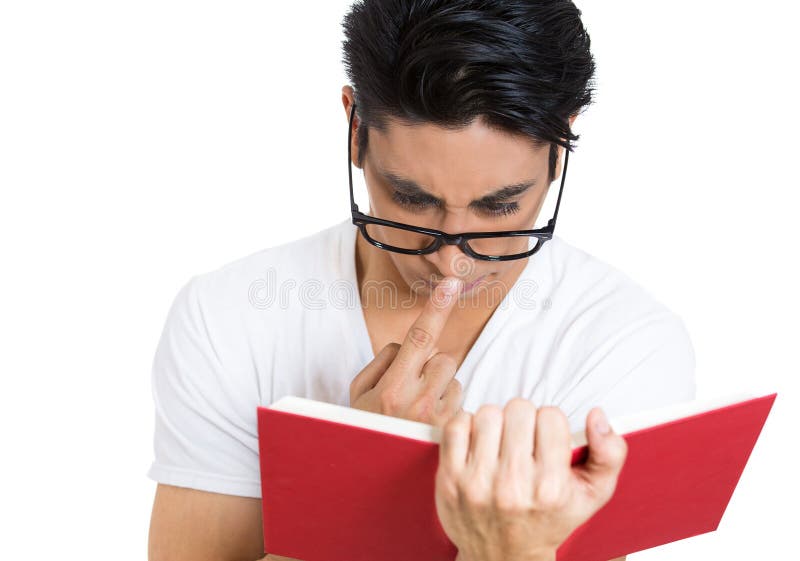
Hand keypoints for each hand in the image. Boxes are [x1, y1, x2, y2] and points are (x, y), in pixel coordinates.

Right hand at [349, 276, 463, 427]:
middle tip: (410, 385)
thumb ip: (383, 362)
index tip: (452, 283)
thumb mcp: (358, 394)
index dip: (437, 307)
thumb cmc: (362, 429)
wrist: (369, 478)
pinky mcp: (452, 432)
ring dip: (440, 386)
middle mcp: (418, 402)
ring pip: (454, 380)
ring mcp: (439, 420)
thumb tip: (407, 346)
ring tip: (418, 409)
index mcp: (392, 388)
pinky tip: (428, 422)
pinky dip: (447, 405)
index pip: (420, 338)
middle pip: (443, 358)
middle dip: (431, 365)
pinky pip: (459, 403)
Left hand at [435, 399, 627, 560]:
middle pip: (518, 410)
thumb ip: (610, 454)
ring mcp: (476, 482)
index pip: (551, 417)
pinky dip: (467, 426)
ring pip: (487, 413)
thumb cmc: (550, 518)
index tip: (547, 440)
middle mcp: (512, 486)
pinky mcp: (449, 479)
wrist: (503, 557)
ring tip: (501, 441)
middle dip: (524, 420)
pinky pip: (456, 425)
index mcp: (549, 488)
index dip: (551, 423)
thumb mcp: (592, 494)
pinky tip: (478, 442)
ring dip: (496, 422)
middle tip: (523, 440)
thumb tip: (597, 414)